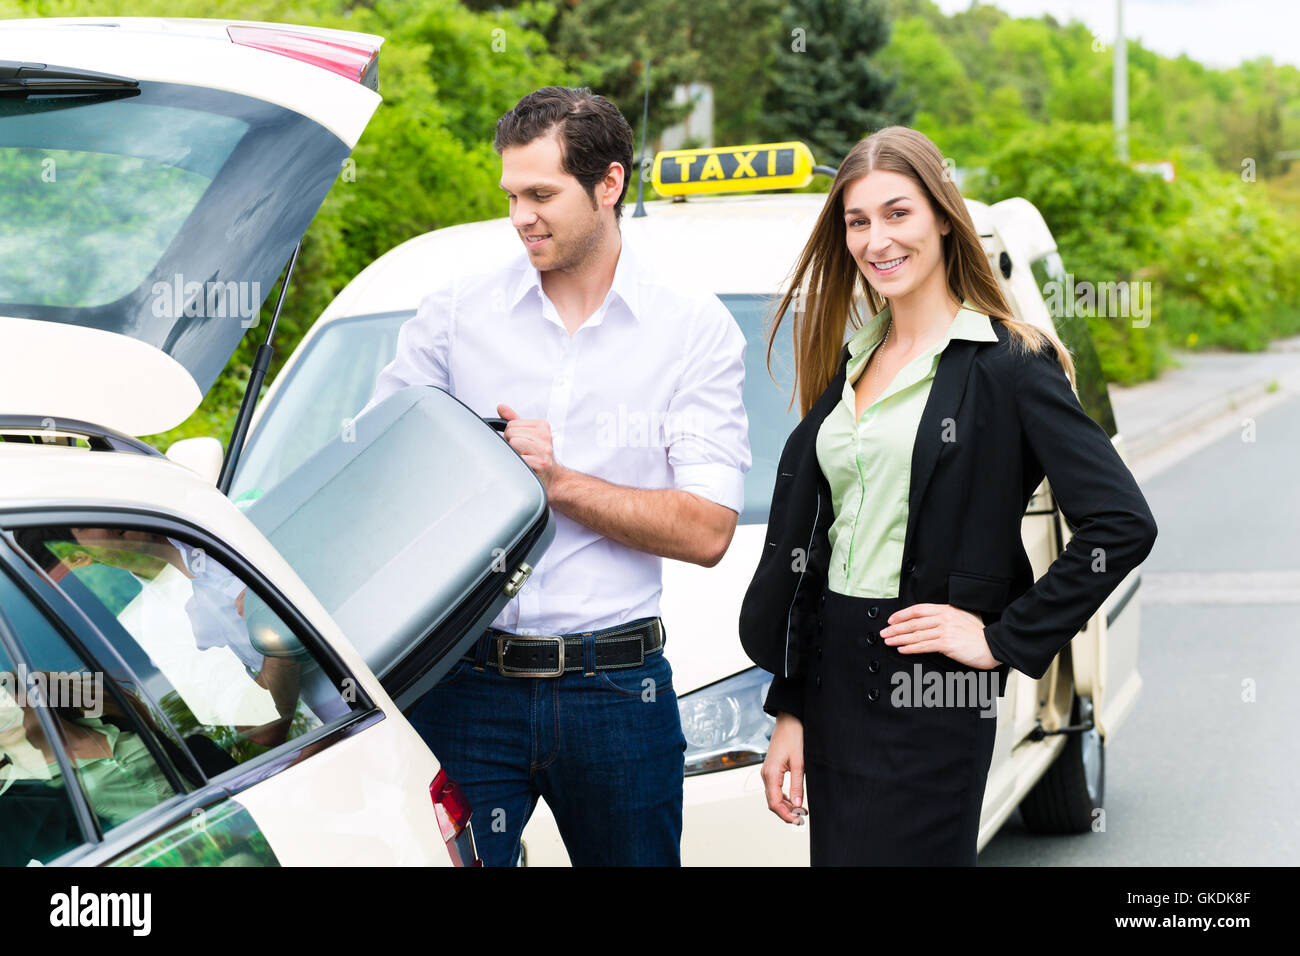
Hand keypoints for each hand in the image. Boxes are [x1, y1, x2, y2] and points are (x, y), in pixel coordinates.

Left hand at [497, 403, 562, 491]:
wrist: (552, 478)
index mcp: (542, 426)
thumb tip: (500, 407)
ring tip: (525, 459)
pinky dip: (518, 463)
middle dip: (512, 445)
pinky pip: (518, 458)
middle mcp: (545, 436)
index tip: (522, 445)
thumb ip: (514, 420)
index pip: (511, 424)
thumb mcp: (528, 435)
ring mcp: (544, 449)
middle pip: (511, 433)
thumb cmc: (538, 456)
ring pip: (513, 443)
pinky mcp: (541, 463)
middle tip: (523, 453)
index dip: (511, 436)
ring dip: (515, 454)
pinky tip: (527, 466)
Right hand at [761, 712, 806, 824]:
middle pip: (772, 802)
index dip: (786, 815)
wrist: (788, 721)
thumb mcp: (799, 763)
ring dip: (786, 806)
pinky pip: (775, 789)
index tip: (798, 820)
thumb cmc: (793, 737)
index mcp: (771, 774)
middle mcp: (766, 774)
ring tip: (802, 811)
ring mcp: (767, 772)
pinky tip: (796, 800)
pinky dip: (784, 797)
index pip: (774, 803)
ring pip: (773, 797)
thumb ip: (798, 785)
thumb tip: (799, 805)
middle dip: (786, 813)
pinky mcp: (771, 770)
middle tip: (802, 819)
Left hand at [879, 604, 1001, 668]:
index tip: (892, 620)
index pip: (918, 609)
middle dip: (896, 627)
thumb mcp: (963, 616)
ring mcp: (945, 630)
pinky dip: (910, 648)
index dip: (902, 614)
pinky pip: (924, 646)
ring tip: (888, 641)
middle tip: (884, 632)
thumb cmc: (979, 633)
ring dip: (899, 638)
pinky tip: (902, 649)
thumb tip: (932, 619)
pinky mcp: (946, 644)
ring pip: (916, 634)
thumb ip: (948, 615)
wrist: (992, 645)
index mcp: (946, 609)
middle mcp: (944, 618)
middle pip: (913, 622)